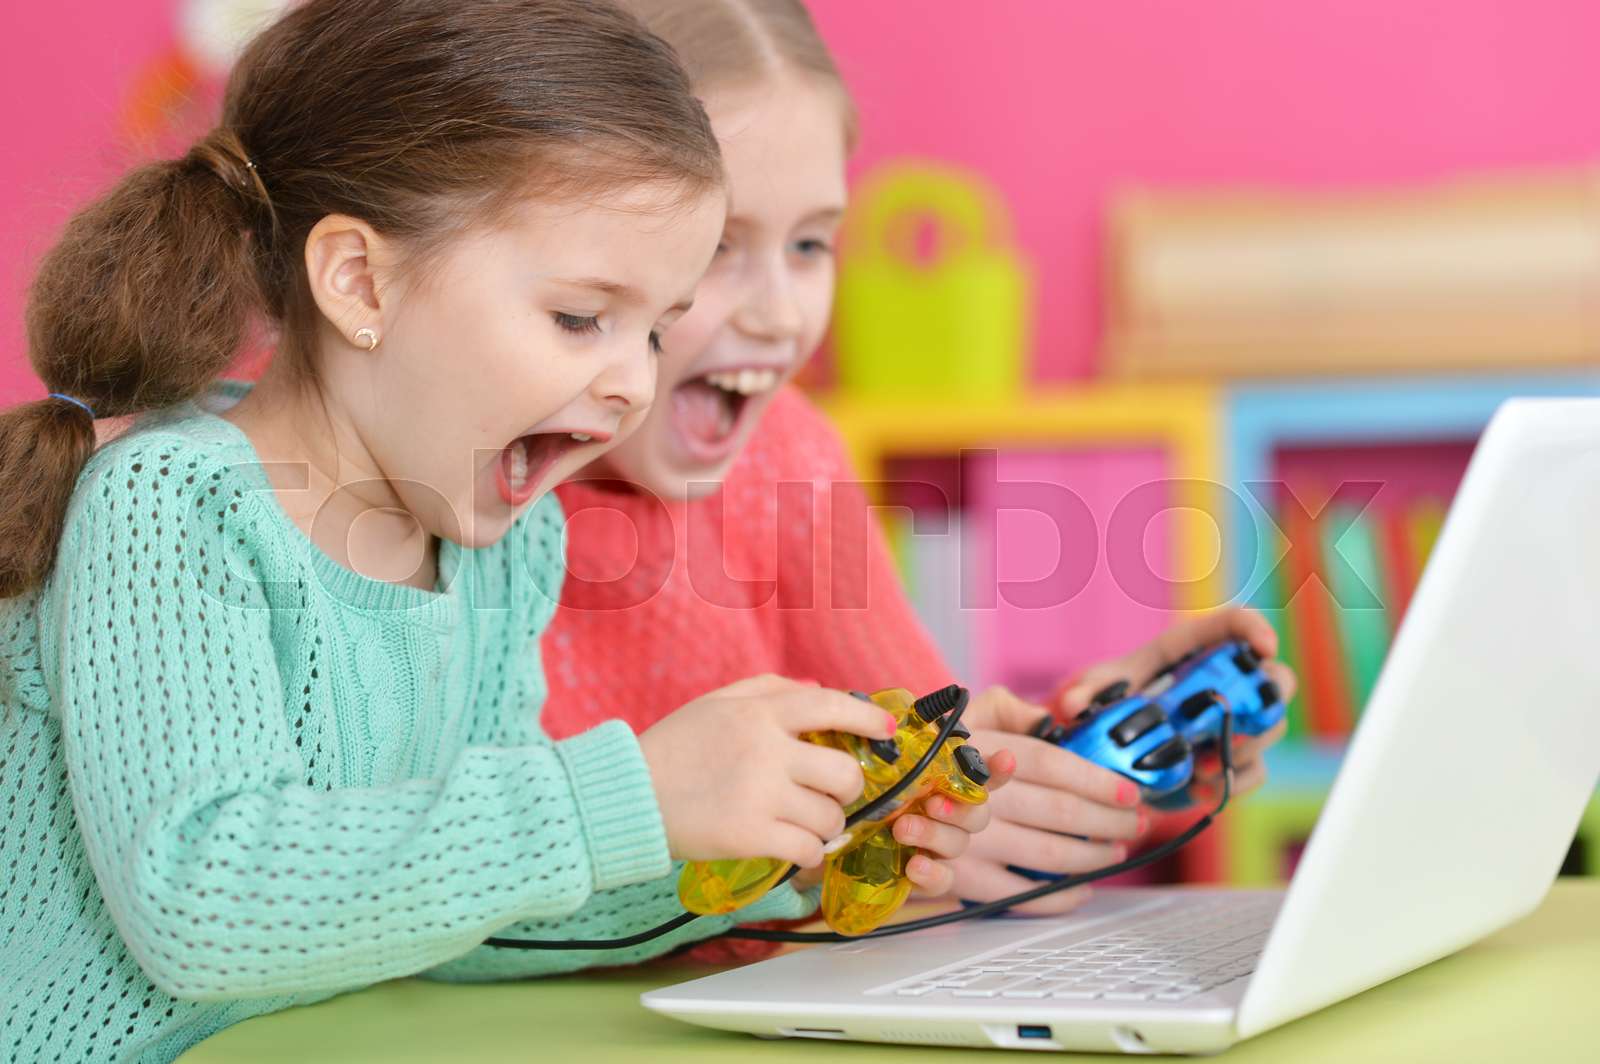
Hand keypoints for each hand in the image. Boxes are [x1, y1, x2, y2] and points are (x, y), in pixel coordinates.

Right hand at [640, 675, 897, 867]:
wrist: (626, 795)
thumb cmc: (672, 747)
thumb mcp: (716, 702)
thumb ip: (768, 690)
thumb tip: (819, 690)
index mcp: (759, 713)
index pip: (831, 705)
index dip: (867, 717)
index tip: (886, 728)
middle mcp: (766, 750)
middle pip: (844, 772)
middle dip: (846, 789)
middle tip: (831, 796)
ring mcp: (760, 794)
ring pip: (830, 817)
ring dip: (825, 825)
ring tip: (802, 824)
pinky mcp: (751, 835)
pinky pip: (808, 849)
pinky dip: (808, 853)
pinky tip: (791, 847)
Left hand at [788, 748, 1017, 895]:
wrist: (830, 825)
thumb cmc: (862, 780)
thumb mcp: (872, 750)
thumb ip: (893, 730)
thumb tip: (891, 710)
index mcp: (944, 779)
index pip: (984, 771)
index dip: (998, 767)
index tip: (1004, 758)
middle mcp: (950, 812)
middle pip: (976, 813)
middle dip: (960, 807)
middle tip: (933, 802)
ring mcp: (938, 845)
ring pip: (957, 844)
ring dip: (935, 835)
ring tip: (902, 829)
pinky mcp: (922, 875)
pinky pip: (942, 881)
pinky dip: (932, 875)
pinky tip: (914, 866)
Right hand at [951, 686, 1144, 914]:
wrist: (879, 797)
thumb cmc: (932, 752)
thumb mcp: (967, 715)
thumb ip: (1010, 709)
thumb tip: (1051, 718)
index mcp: (983, 752)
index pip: (1053, 765)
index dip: (1096, 780)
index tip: (1131, 792)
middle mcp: (979, 799)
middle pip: (1060, 813)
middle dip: (1109, 821)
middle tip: (1138, 823)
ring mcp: (970, 843)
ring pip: (1048, 856)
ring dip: (1092, 857)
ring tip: (1117, 850)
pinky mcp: (962, 878)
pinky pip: (1019, 895)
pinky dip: (1056, 898)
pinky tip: (1081, 890)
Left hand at [1054, 607, 1296, 799]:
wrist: (1106, 755)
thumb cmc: (1105, 705)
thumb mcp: (1092, 693)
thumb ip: (1083, 692)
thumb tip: (1071, 704)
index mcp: (1190, 652)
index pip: (1234, 626)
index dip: (1255, 629)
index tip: (1265, 647)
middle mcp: (1222, 683)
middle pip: (1273, 677)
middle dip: (1268, 697)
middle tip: (1237, 722)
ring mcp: (1233, 723)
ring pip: (1270, 726)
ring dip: (1244, 747)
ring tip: (1201, 768)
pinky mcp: (1231, 761)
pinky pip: (1255, 770)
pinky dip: (1233, 782)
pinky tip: (1200, 791)